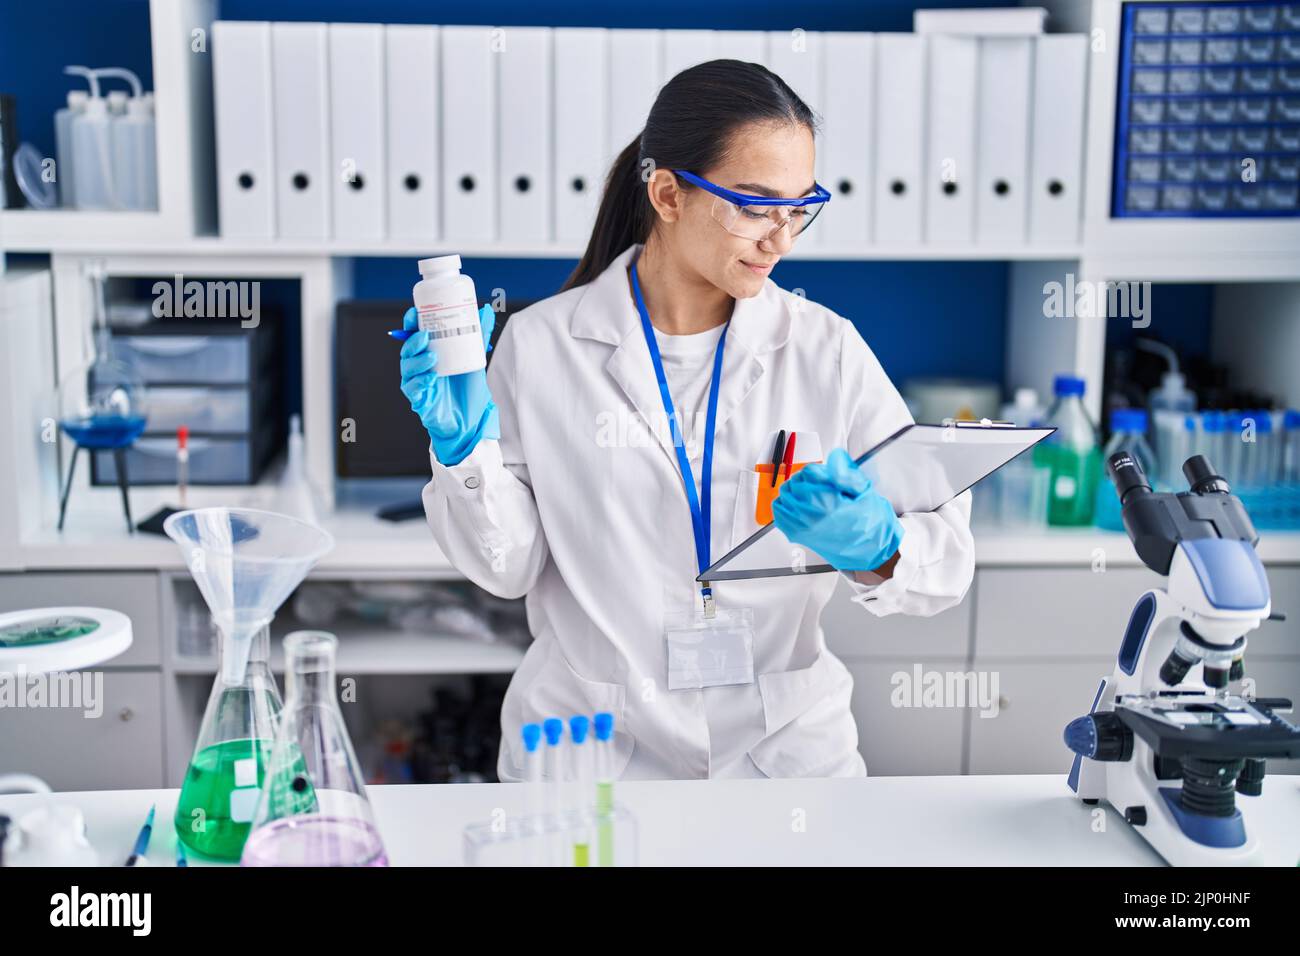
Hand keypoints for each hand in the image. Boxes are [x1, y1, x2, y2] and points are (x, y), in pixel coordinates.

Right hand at [399, 304, 500, 464]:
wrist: (472, 420)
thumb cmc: (468, 389)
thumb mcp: (476, 358)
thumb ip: (479, 334)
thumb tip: (486, 310)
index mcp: (429, 353)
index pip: (414, 334)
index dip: (411, 323)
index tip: (414, 313)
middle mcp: (420, 367)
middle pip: (407, 349)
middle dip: (412, 340)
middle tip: (425, 335)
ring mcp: (418, 383)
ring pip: (407, 367)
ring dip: (417, 360)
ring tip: (432, 357)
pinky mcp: (419, 400)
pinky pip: (413, 388)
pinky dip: (421, 381)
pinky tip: (432, 378)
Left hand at [771, 448, 903, 571]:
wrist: (870, 553)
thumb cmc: (871, 526)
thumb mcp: (866, 492)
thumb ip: (847, 472)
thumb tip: (834, 457)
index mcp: (829, 502)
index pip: (809, 472)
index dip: (820, 470)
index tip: (828, 476)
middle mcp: (812, 515)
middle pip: (795, 482)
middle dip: (808, 479)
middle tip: (822, 485)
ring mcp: (802, 526)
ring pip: (785, 495)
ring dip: (796, 490)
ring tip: (811, 494)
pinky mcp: (797, 535)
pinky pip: (779, 513)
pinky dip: (785, 505)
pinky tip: (798, 504)